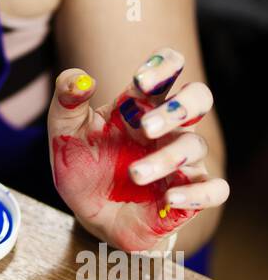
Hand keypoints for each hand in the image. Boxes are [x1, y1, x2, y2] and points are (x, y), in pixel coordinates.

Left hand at [48, 46, 229, 253]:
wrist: (88, 213)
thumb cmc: (81, 163)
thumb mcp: (64, 130)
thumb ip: (67, 99)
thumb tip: (81, 80)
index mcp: (140, 102)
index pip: (169, 67)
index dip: (164, 66)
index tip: (140, 81)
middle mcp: (168, 126)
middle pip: (199, 97)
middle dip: (178, 107)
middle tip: (145, 126)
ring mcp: (183, 160)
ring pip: (195, 146)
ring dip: (167, 158)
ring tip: (134, 174)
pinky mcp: (190, 193)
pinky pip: (215, 190)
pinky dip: (198, 193)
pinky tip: (170, 196)